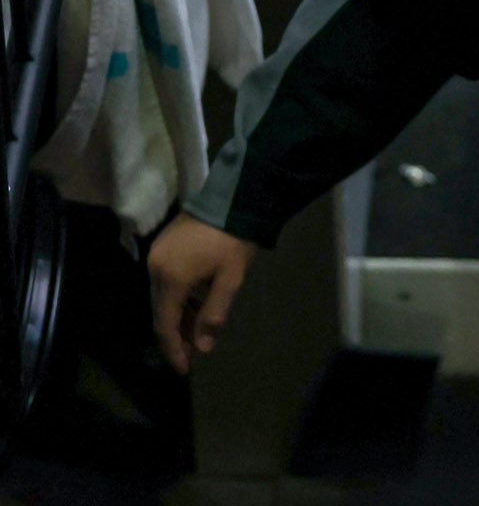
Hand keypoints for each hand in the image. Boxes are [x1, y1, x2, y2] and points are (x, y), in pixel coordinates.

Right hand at [147, 214, 257, 373]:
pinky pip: (165, 281)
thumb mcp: (230, 279)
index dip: (173, 349)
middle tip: (191, 355)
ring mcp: (156, 256)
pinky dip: (177, 297)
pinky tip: (193, 306)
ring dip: (177, 316)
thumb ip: (214, 314)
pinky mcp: (162, 247)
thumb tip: (203, 347)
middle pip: (160, 312)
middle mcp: (155, 269)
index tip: (183, 369)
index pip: (165, 324)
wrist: (233, 198)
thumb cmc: (234, 240)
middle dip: (175, 335)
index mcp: (170, 279)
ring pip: (162, 297)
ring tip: (195, 334)